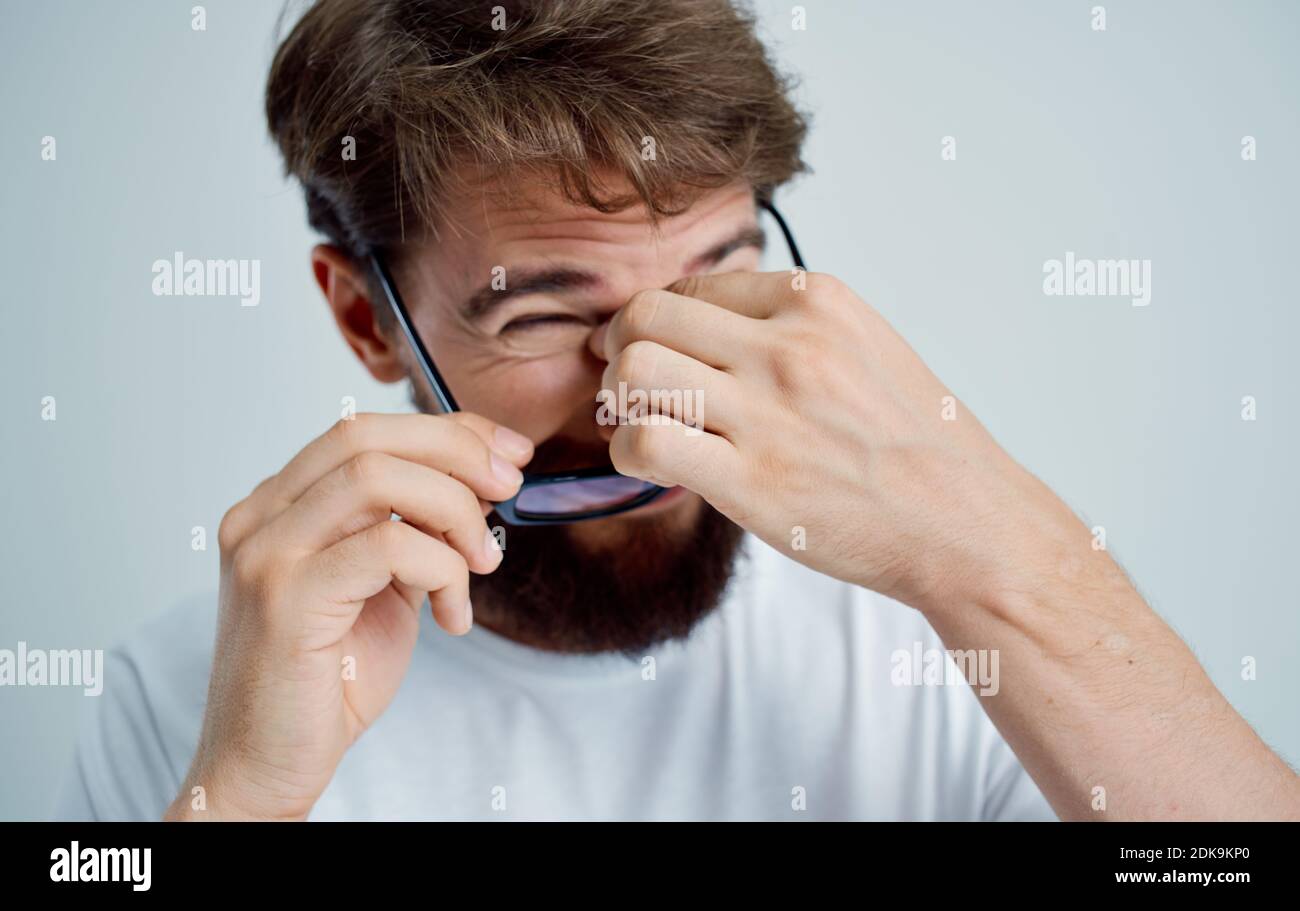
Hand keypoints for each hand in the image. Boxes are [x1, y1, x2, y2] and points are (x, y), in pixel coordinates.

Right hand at [165, 413, 531, 819]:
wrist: (267, 765)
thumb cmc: (326, 679)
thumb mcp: (384, 586)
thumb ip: (414, 530)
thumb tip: (481, 478)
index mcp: (280, 504)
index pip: (365, 429)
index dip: (447, 431)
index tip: (507, 453)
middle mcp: (261, 516)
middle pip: (366, 436)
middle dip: (455, 451)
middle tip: (508, 489)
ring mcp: (265, 552)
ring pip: (376, 477)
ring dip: (454, 511)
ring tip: (483, 561)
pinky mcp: (285, 597)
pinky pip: (388, 547)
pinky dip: (443, 571)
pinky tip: (453, 616)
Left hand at [594, 270, 1052, 608]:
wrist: (964, 521)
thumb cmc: (912, 441)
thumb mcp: (863, 345)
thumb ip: (790, 324)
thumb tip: (704, 319)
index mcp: (816, 301)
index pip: (691, 286)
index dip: (657, 323)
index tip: (657, 353)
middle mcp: (790, 346)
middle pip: (646, 316)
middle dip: (618, 350)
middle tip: (627, 388)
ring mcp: (771, 414)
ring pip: (635, 370)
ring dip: (618, 401)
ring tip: (641, 425)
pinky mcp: (754, 483)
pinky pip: (646, 442)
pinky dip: (629, 452)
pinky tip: (655, 467)